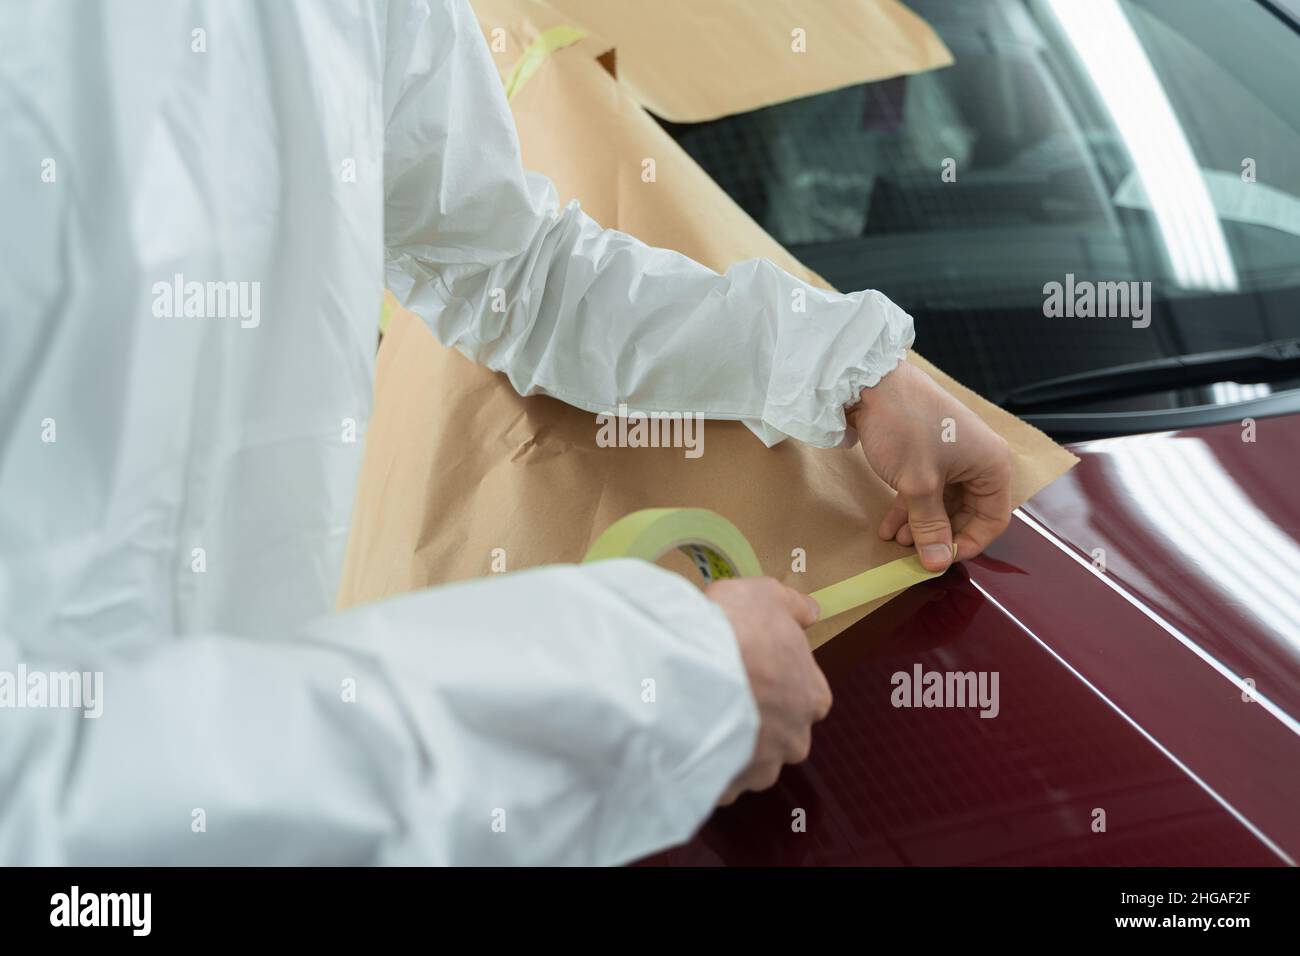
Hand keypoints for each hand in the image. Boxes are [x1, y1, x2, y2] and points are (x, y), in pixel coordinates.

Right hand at [706, 578, 831, 804]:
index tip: (754, 667)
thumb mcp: (767, 596)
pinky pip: (718, 781)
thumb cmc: (735, 632)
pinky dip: (705, 767)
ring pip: (750, 761)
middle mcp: (794, 738)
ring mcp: (760, 767)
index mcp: (811, 697)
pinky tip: (686, 742)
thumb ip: (793, 606)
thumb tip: (809, 612)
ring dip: (731, 746)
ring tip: (700, 719)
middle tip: (725, 694)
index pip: (807, 696)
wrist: (690, 671)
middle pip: (781, 734)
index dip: (779, 680)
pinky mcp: (727, 785)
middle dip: (757, 719)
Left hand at [850, 360, 1011, 570]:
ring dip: (920, 523)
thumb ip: (930, 526)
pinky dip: (909, 506)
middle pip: (967, 513)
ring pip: (942, 502)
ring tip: (895, 540)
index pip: (992, 520)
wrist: (871, 382)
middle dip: (938, 534)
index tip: (939, 558)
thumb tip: (939, 562)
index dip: (967, 544)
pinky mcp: (928, 451)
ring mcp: (952, 454)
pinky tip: (888, 525)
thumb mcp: (918, 485)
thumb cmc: (904, 426)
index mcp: (991, 465)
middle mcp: (978, 459)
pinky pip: (926, 488)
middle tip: (911, 552)